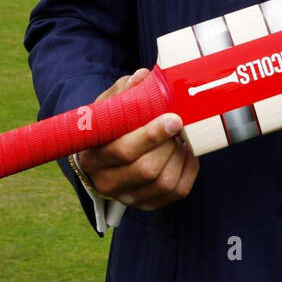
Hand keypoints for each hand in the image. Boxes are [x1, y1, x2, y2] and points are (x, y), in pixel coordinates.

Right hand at [75, 68, 199, 208]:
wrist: (104, 152)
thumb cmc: (109, 125)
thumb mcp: (109, 105)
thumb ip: (124, 91)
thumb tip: (142, 77)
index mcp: (93, 157)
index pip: (124, 150)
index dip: (152, 135)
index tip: (174, 118)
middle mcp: (106, 182)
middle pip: (147, 169)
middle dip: (169, 145)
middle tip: (177, 125)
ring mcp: (127, 197)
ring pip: (164, 182)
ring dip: (179, 156)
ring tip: (179, 138)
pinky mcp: (147, 204)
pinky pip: (177, 191)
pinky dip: (188, 169)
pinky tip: (185, 152)